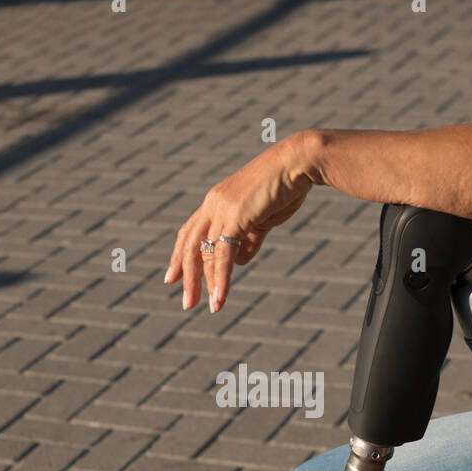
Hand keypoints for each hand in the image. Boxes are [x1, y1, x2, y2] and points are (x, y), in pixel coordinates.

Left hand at [164, 131, 315, 312]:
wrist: (299, 163)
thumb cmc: (285, 187)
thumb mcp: (263, 218)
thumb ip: (249, 239)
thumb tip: (239, 260)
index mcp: (216, 201)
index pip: (190, 232)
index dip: (179, 256)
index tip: (172, 278)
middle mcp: (213, 204)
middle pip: (190, 245)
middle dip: (187, 276)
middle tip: (187, 303)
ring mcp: (222, 209)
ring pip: (207, 253)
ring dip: (207, 284)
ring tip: (211, 306)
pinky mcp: (236, 215)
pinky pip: (224, 254)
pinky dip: (221, 279)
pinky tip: (219, 297)